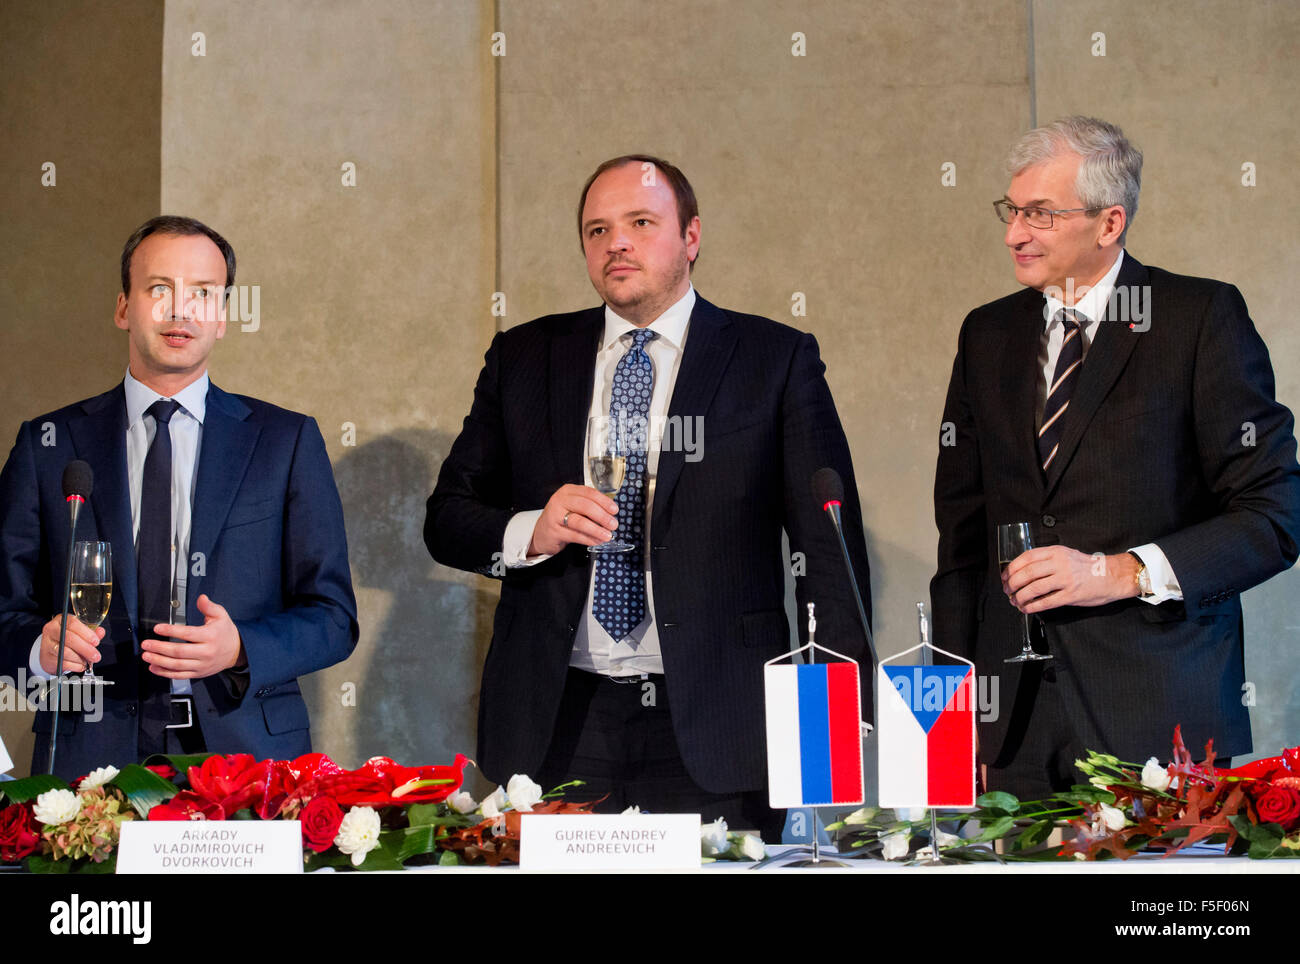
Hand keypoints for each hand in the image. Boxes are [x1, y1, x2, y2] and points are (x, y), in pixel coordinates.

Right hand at [39, 614, 103, 673]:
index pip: (73, 623)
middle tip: (96, 656)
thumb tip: (100, 632)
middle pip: (69, 638)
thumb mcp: (80, 632)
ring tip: (87, 660)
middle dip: (86, 648)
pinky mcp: (46, 657)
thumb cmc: (68, 639)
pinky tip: (80, 665)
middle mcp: (51, 630)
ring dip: (80, 658)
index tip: (96, 641)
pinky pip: (63, 663)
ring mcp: (47, 644)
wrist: (51, 651)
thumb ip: (91, 631)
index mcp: (61, 620)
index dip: (86, 633)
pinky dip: (75, 666)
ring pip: (65, 652)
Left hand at [143, 594, 243, 678]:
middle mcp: (206, 652)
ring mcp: (202, 664)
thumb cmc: (225, 632)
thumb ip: (209, 606)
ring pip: (177, 665)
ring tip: (146, 655)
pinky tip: (154, 667)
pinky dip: (165, 672)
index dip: (170, 631)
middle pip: (179, 652)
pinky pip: (179, 675)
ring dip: (159, 661)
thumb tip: (201, 598)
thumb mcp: (221, 615)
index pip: (188, 634)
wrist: (236, 651)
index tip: (157, 628)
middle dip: (160, 648)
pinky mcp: (199, 673)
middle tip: (147, 644)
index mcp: (211, 636)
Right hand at [527, 484, 618, 555]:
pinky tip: (596, 541)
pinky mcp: (554, 531)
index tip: (614, 510)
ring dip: (597, 529)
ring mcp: (555, 515)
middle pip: (585, 506)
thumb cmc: (562, 517)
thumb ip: (590, 507)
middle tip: (613, 524)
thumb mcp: (574, 506)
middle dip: (602, 516)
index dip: (604, 502)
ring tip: (607, 535)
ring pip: (580, 522)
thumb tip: (610, 514)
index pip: (589, 493)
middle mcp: (560, 500)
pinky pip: (575, 535)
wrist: (541, 532)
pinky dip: (588, 539)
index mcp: (568, 491)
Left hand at [1003, 546, 1138, 612]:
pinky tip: (1027, 609)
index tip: (1005, 576)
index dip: (1012, 568)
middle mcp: (1060, 564)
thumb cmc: (1088, 567)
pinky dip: (1032, 606)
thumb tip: (1023, 570)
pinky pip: (1046, 602)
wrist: (1113, 576)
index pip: (1026, 557)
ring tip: (1016, 601)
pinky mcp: (1071, 595)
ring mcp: (1066, 580)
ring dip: (1020, 597)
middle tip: (1007, 590)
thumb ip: (1047, 560)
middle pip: (1027, 574)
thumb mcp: (1066, 554)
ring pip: (1034, 588)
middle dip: (1012, 584)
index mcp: (1056, 552)